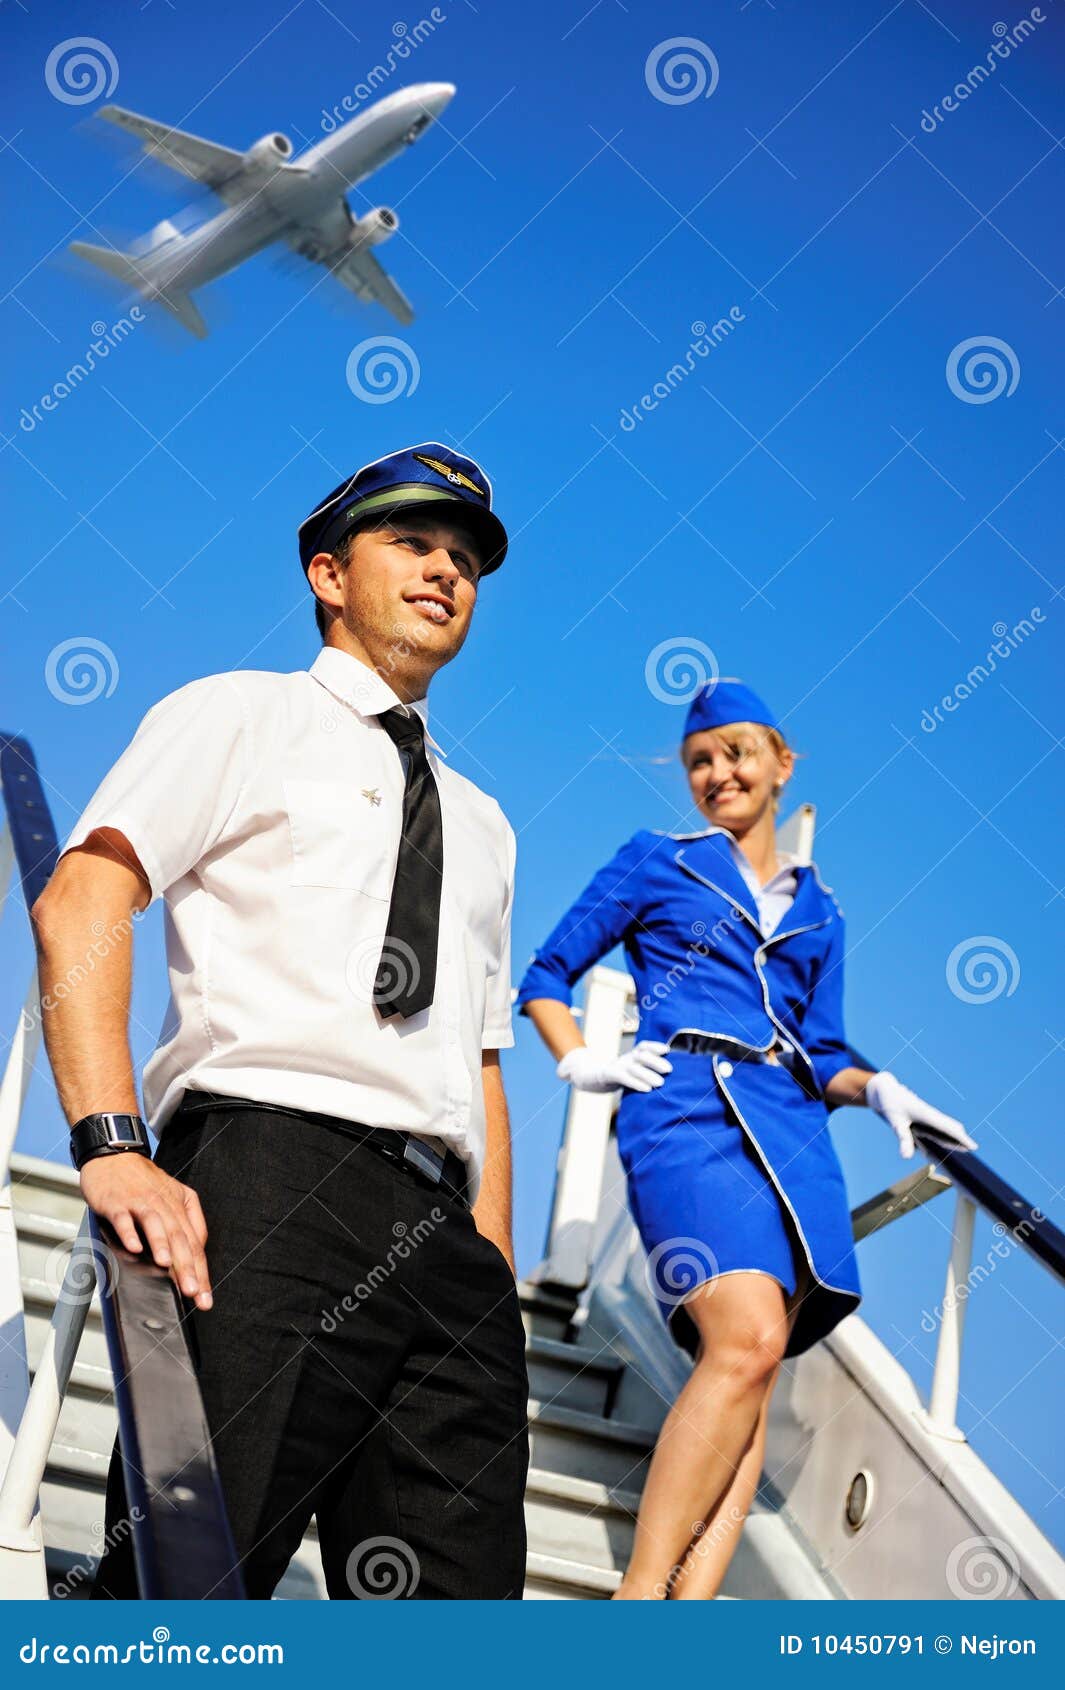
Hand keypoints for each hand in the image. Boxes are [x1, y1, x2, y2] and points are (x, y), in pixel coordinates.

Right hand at [80, 1153, 212, 1309]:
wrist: (114, 1154)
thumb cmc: (142, 1181)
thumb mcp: (173, 1196)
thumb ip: (187, 1222)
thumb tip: (195, 1252)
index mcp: (180, 1205)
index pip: (195, 1243)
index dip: (201, 1271)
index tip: (205, 1297)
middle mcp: (164, 1203)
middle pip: (180, 1237)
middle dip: (187, 1267)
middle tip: (194, 1292)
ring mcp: (140, 1201)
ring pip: (156, 1224)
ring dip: (162, 1246)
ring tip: (168, 1267)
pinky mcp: (117, 1201)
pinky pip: (124, 1218)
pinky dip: (129, 1232)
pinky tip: (133, 1247)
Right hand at [557, 1040, 672, 1094]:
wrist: (586, 1079)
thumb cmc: (613, 1077)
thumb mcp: (629, 1072)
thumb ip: (643, 1073)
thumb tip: (664, 1078)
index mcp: (630, 1057)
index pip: (643, 1046)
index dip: (654, 1046)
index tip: (667, 1050)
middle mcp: (624, 1059)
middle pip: (641, 1055)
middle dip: (655, 1061)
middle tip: (669, 1070)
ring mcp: (615, 1067)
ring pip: (633, 1068)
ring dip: (648, 1075)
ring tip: (661, 1083)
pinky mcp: (606, 1076)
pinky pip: (622, 1077)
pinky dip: (635, 1083)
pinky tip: (646, 1089)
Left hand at [864, 1071, 976, 1159]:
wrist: (884, 1089)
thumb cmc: (890, 1103)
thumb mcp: (896, 1122)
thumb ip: (903, 1139)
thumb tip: (906, 1157)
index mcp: (927, 1114)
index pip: (948, 1129)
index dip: (961, 1138)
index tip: (973, 1146)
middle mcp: (929, 1114)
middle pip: (949, 1127)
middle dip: (959, 1138)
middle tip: (972, 1147)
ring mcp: (925, 1115)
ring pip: (942, 1127)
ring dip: (950, 1136)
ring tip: (961, 1145)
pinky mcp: (919, 1116)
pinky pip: (932, 1127)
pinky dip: (939, 1134)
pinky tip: (937, 1142)